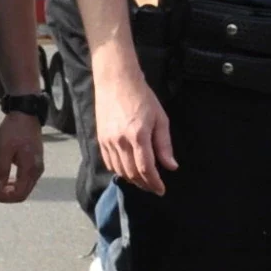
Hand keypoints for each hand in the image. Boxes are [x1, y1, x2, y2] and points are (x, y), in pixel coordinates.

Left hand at [0, 110, 43, 202]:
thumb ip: (1, 171)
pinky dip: (15, 182)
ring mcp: (37, 166)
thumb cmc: (15, 129)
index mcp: (30, 169)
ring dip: (10, 189)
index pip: (19, 194)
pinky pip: (25, 179)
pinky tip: (5, 176)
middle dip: (6, 195)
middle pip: (23, 193)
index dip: (3, 197)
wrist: (26, 113)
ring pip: (24, 187)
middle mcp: (37, 171)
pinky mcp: (35, 162)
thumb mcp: (3, 150)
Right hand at [95, 66, 176, 193]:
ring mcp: (108, 141)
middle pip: (132, 173)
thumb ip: (164, 145)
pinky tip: (128, 170)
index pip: (146, 169)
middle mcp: (120, 141)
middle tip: (154, 188)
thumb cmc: (142, 97)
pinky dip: (119, 171)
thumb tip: (171, 166)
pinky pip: (109, 163)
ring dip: (132, 180)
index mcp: (138, 135)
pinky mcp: (100, 139)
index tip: (161, 190)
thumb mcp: (160, 118)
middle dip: (144, 184)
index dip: (154, 183)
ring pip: (120, 171)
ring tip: (143, 181)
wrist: (116, 81)